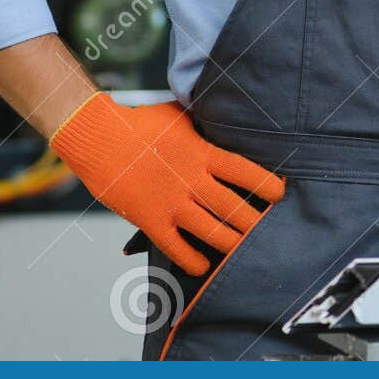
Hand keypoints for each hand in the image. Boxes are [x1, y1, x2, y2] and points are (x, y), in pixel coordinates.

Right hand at [49, 93, 285, 275]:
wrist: (97, 137)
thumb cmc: (139, 123)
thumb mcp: (179, 116)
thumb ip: (203, 123)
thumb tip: (224, 113)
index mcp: (202, 154)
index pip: (244, 171)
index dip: (266, 185)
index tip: (281, 194)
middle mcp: (191, 181)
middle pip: (234, 208)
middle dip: (256, 223)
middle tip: (271, 233)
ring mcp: (171, 203)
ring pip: (212, 232)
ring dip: (232, 244)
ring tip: (247, 251)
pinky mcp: (150, 220)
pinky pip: (177, 249)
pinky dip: (193, 261)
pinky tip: (204, 265)